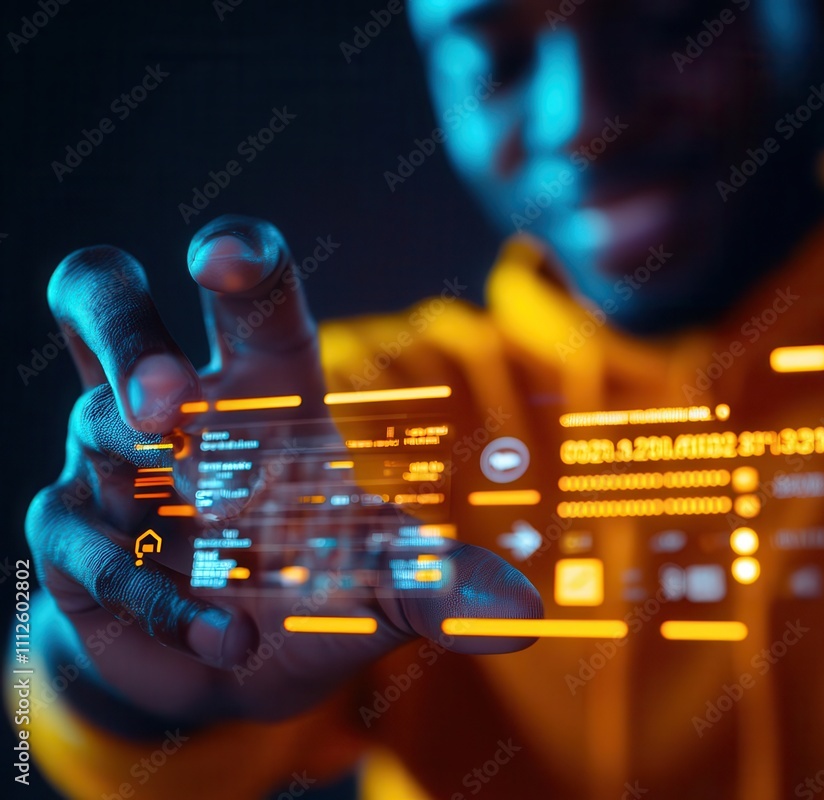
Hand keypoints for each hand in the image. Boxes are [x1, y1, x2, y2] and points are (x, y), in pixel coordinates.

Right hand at [27, 215, 540, 727]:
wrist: (232, 664)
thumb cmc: (310, 588)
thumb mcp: (379, 578)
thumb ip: (438, 582)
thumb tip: (525, 613)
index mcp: (260, 387)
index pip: (247, 296)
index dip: (234, 258)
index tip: (221, 256)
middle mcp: (176, 407)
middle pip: (106, 300)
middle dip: (128, 334)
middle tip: (166, 398)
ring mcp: (111, 469)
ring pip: (90, 418)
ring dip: (150, 477)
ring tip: (227, 538)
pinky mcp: (74, 544)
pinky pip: (90, 550)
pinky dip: (162, 597)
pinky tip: (225, 634)